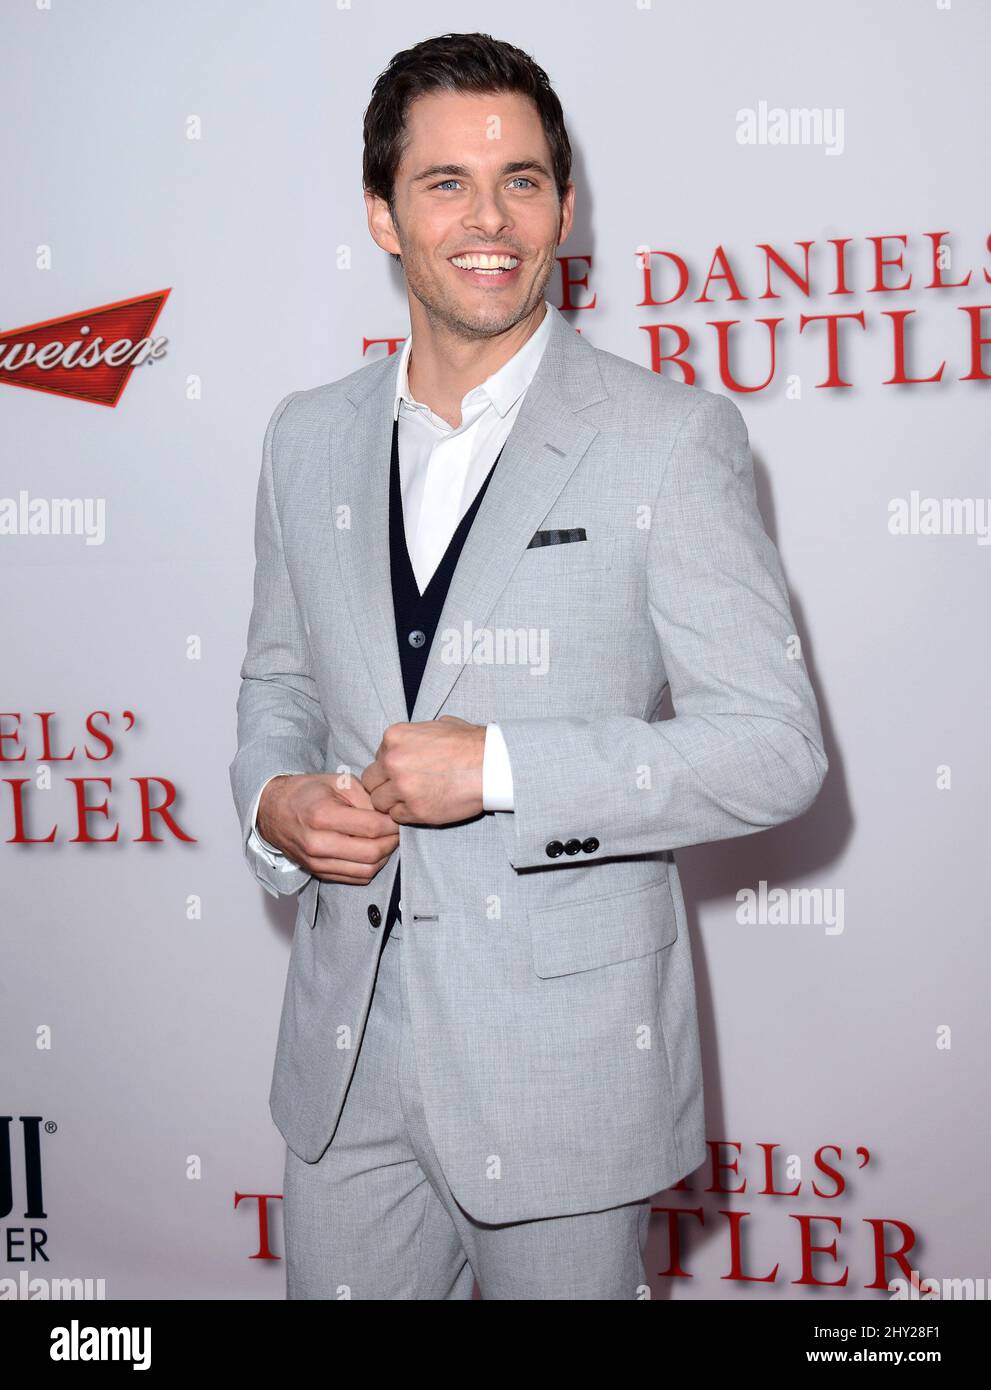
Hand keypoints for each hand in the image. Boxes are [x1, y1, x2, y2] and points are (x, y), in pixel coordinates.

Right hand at [257, 771, 399, 883]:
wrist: (272, 810)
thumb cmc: (306, 792)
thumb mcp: (338, 782)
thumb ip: (366, 798)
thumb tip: (389, 817)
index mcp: (322, 816)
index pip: (372, 827)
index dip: (392, 824)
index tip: (398, 817)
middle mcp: (317, 844)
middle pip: (372, 853)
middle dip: (392, 842)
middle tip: (397, 830)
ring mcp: (317, 862)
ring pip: (366, 870)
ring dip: (385, 857)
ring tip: (387, 840)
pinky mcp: (319, 873)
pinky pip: (356, 879)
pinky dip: (371, 867)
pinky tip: (373, 852)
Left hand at [361, 716, 485, 824]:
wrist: (492, 765)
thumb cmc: (470, 744)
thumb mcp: (438, 726)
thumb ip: (415, 736)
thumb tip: (409, 743)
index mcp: (394, 737)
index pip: (377, 759)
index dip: (390, 768)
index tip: (405, 772)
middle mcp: (393, 761)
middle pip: (371, 782)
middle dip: (385, 786)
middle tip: (405, 789)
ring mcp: (402, 787)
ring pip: (380, 802)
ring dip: (395, 802)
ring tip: (416, 798)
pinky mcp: (415, 810)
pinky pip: (397, 817)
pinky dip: (408, 814)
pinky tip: (425, 806)